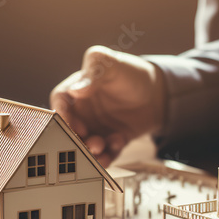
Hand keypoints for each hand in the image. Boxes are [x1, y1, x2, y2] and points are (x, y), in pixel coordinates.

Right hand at [50, 46, 165, 166]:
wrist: (158, 92)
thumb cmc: (131, 73)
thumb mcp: (112, 64)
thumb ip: (94, 72)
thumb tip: (75, 90)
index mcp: (77, 90)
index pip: (60, 102)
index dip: (62, 114)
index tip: (71, 123)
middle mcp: (83, 112)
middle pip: (70, 129)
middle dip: (75, 138)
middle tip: (85, 141)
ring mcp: (96, 128)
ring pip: (86, 144)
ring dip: (90, 150)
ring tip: (101, 148)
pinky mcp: (111, 141)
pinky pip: (106, 153)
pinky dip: (108, 154)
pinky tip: (117, 143)